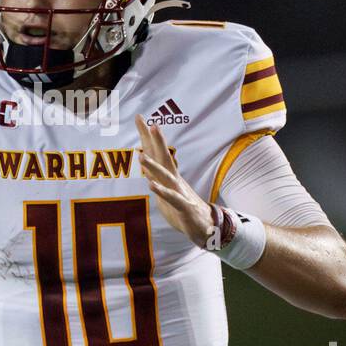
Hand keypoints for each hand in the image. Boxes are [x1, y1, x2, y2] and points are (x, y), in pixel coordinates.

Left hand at [134, 114, 215, 248]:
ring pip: (166, 176)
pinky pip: (172, 198)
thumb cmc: (183, 207)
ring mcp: (180, 192)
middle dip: (156, 141)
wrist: (205, 226)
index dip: (148, 136)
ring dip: (154, 167)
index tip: (140, 119)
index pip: (158, 152)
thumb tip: (144, 160)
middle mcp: (175, 180)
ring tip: (141, 157)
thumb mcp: (165, 191)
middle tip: (149, 123)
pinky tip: (151, 185)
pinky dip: (162, 192)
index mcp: (170, 176)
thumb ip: (155, 175)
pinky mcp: (183, 207)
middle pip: (165, 157)